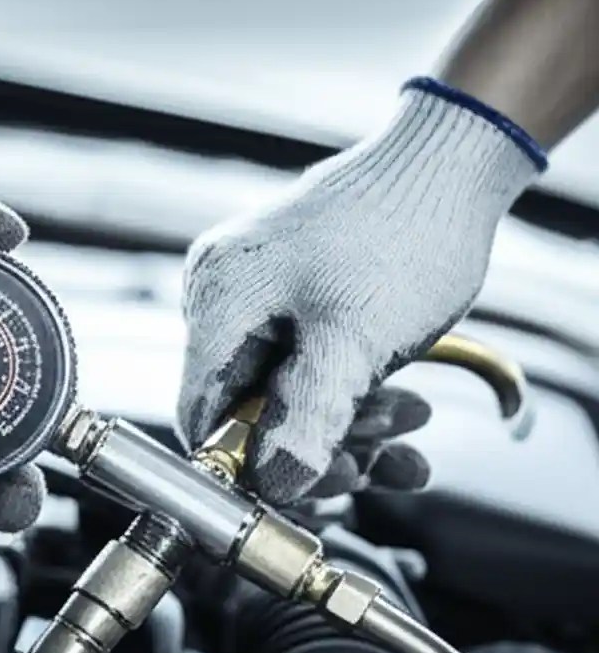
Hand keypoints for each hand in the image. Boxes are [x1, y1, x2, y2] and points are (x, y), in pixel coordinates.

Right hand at [174, 80, 541, 504]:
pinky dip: (352, 394)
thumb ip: (307, 420)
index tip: (302, 490)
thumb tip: (275, 485)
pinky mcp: (291, 291)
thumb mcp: (355, 342)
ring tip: (409, 424)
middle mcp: (222, 294)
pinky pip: (307, 362)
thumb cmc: (403, 233)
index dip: (245, 464)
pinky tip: (402, 419)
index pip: (200, 413)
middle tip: (373, 461)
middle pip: (248, 409)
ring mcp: (256, 291)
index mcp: (218, 302)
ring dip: (348, 424)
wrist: (452, 162)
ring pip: (286, 391)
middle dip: (317, 443)